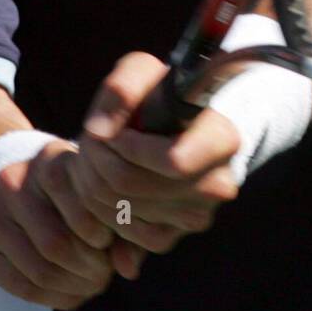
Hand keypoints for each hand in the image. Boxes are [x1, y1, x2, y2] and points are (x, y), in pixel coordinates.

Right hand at [0, 139, 144, 308]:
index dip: (101, 237)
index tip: (109, 242)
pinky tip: (70, 289)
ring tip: (90, 282)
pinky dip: (51, 297)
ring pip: (38, 270)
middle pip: (55, 244)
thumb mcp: (102, 196)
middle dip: (88, 268)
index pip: (79, 209)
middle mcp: (13, 178)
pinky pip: (19, 287)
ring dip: (73, 286)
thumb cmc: (76, 191)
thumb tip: (128, 267)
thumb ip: (124, 229)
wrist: (23, 186)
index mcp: (49, 157)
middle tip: (103, 272)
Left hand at [69, 53, 240, 253]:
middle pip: (133, 184)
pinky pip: (123, 233)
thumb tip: (100, 131)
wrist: (169, 129)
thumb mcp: (141, 73)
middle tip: (90, 141)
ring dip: (92, 182)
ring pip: (121, 209)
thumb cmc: (156, 97)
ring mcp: (195, 216)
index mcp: (221, 139)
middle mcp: (217, 183)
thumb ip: (120, 88)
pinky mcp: (172, 237)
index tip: (117, 132)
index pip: (174, 161)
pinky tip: (104, 183)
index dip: (132, 147)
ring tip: (95, 157)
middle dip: (98, 159)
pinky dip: (102, 209)